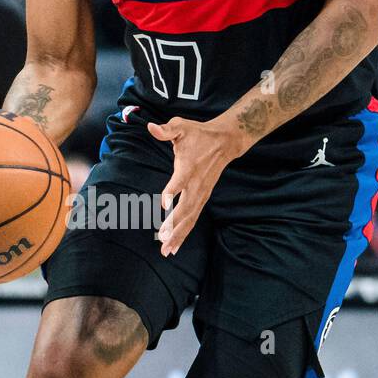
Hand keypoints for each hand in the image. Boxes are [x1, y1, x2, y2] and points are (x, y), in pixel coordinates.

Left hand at [147, 116, 239, 255]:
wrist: (225, 141)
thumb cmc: (199, 134)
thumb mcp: (182, 127)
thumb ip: (167, 129)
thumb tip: (152, 127)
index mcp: (188, 167)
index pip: (180, 181)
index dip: (172, 191)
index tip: (163, 203)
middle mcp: (196, 184)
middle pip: (185, 208)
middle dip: (174, 225)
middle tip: (161, 239)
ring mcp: (201, 193)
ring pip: (190, 218)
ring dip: (178, 235)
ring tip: (166, 250)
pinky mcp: (202, 198)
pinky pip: (193, 218)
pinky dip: (184, 233)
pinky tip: (174, 246)